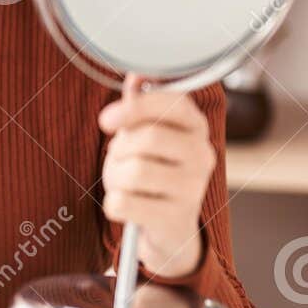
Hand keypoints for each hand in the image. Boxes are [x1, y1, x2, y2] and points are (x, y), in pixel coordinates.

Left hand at [97, 73, 215, 278]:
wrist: (170, 232)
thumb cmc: (155, 177)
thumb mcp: (148, 138)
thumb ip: (141, 108)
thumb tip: (136, 75)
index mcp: (196, 127)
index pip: (172, 102)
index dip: (135, 106)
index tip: (106, 120)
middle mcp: (202, 155)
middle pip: (147, 138)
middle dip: (119, 150)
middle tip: (118, 162)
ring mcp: (193, 188)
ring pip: (133, 172)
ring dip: (114, 179)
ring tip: (123, 186)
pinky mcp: (176, 219)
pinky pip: (124, 204)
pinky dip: (114, 205)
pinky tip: (127, 208)